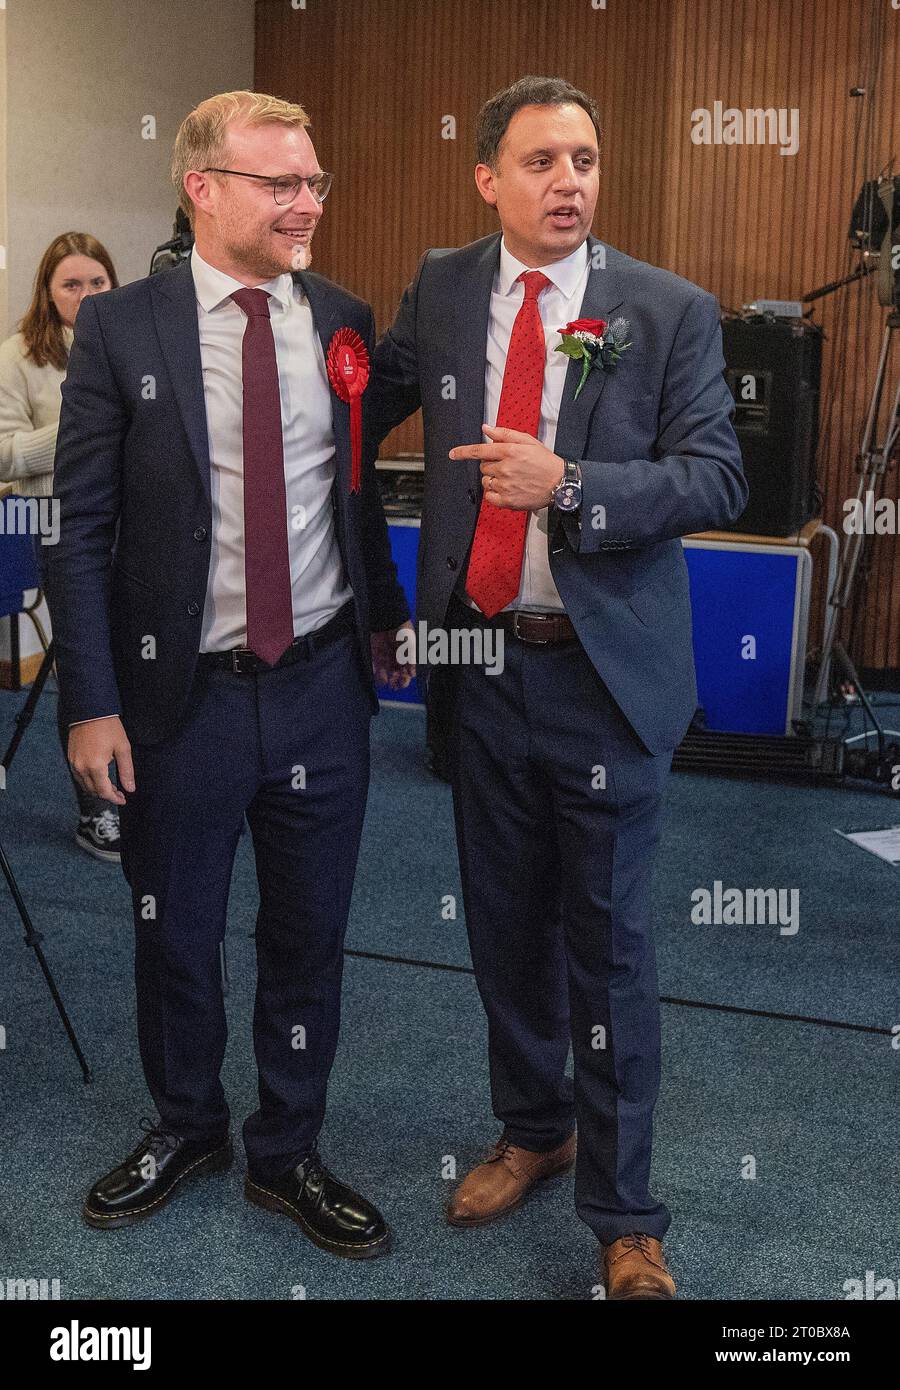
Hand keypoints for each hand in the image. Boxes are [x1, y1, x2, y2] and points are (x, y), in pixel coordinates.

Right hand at [67, 715, 134, 804]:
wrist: (89, 711)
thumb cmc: (108, 727)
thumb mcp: (123, 748)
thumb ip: (126, 771)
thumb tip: (130, 789)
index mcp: (95, 766)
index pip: (104, 792)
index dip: (114, 798)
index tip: (123, 799)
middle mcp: (81, 768)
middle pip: (93, 791)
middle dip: (107, 794)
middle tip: (119, 792)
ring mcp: (74, 764)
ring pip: (85, 786)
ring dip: (97, 789)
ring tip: (111, 786)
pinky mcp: (70, 758)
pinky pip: (78, 777)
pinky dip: (89, 781)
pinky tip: (99, 777)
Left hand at [371, 621, 415, 690]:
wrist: (389, 618)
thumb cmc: (403, 630)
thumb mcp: (410, 645)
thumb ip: (411, 660)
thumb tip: (413, 674)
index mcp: (406, 658)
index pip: (406, 673)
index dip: (404, 680)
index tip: (402, 684)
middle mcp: (396, 659)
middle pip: (395, 675)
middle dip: (395, 681)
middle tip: (393, 685)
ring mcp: (385, 657)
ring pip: (384, 672)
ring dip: (384, 678)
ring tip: (384, 680)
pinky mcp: (375, 654)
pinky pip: (374, 665)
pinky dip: (375, 671)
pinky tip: (376, 673)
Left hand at [449, 425, 564, 509]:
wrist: (560, 483)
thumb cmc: (545, 461)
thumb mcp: (528, 441)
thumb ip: (505, 434)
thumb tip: (486, 428)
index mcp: (509, 452)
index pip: (479, 451)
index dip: (463, 452)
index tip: (453, 454)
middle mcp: (505, 468)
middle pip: (483, 466)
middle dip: (490, 465)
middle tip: (507, 466)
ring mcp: (506, 486)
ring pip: (485, 481)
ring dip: (492, 479)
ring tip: (509, 478)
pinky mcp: (508, 501)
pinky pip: (489, 497)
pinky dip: (493, 493)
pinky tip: (506, 489)